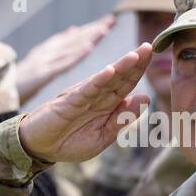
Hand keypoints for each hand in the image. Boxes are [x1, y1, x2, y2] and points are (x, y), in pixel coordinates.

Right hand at [16, 14, 116, 102]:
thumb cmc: (20, 81)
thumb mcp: (41, 61)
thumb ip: (59, 46)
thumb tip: (74, 29)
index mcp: (49, 50)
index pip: (75, 38)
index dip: (91, 29)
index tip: (110, 20)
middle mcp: (48, 52)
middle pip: (75, 39)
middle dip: (93, 29)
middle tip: (112, 20)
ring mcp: (44, 62)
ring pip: (70, 48)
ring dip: (88, 38)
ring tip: (104, 29)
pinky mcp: (41, 74)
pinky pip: (61, 64)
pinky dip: (75, 55)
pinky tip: (88, 48)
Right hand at [18, 44, 150, 162]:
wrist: (40, 148)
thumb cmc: (70, 142)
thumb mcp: (103, 137)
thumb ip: (122, 118)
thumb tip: (145, 97)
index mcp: (107, 104)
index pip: (127, 84)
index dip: (140, 71)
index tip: (154, 56)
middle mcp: (96, 95)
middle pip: (119, 76)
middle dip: (135, 62)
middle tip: (150, 46)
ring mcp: (82, 96)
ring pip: (105, 79)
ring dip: (120, 67)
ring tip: (135, 55)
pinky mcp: (69, 101)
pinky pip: (86, 90)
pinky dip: (98, 80)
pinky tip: (109, 71)